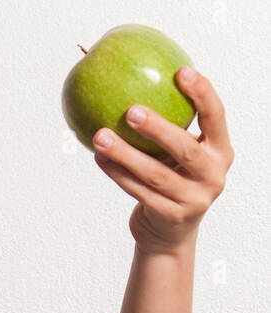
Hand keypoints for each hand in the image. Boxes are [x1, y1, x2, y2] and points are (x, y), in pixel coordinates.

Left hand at [91, 68, 232, 255]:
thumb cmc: (172, 181)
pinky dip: (116, 174)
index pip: (215, 117)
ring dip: (125, 154)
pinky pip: (137, 191)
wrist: (168, 234)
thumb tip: (135, 82)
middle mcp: (213, 175)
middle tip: (131, 110)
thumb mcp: (179, 156)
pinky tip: (99, 158)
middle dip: (158, 128)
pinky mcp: (170, 217)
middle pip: (185, 148)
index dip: (202, 93)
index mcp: (220, 151)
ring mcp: (194, 199)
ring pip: (155, 174)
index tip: (181, 71)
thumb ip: (170, 129)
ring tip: (100, 136)